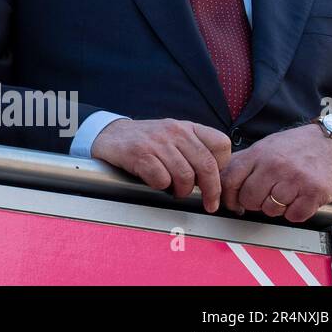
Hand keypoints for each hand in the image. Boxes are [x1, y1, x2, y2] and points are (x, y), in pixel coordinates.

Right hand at [91, 118, 230, 212]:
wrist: (109, 134)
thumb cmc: (145, 141)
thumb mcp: (173, 137)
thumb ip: (194, 150)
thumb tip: (215, 179)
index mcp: (187, 127)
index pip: (221, 144)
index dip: (222, 166)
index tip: (216, 179)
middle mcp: (174, 131)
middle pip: (206, 165)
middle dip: (211, 191)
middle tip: (209, 204)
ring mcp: (157, 142)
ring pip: (185, 175)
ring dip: (182, 191)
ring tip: (175, 191)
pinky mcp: (140, 154)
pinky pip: (161, 179)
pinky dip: (161, 186)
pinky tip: (155, 182)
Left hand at [220, 123, 331, 221]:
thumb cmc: (298, 146)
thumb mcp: (266, 146)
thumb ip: (245, 162)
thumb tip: (221, 179)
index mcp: (258, 153)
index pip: (230, 179)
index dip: (228, 196)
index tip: (232, 202)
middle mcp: (274, 165)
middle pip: (249, 199)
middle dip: (254, 203)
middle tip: (265, 196)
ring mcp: (294, 179)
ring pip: (270, 210)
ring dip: (276, 208)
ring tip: (285, 194)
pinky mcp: (314, 192)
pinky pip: (294, 215)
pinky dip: (295, 213)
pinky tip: (299, 200)